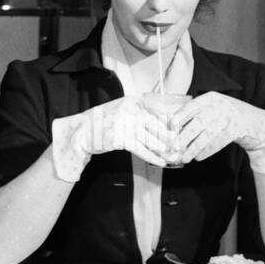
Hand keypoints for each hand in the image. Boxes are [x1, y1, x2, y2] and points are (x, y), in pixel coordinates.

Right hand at [49, 97, 172, 179]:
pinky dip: (153, 157)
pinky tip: (161, 162)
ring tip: (174, 156)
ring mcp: (125, 124)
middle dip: (170, 138)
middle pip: (156, 125)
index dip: (170, 120)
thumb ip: (142, 113)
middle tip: (180, 146)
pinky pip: (141, 149)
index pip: (158, 109)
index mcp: (132, 101)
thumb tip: (167, 122)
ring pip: (151, 139)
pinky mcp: (121, 139)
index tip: (180, 129)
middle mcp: (130, 110)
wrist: (83, 131)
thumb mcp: (124, 110)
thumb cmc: (107, 121)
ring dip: (164, 149)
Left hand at [168, 92, 264, 170]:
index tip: (170, 126)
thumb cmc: (227, 114)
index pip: (191, 106)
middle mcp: (219, 106)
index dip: (179, 116)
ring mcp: (228, 118)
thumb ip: (197, 112)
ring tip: (185, 157)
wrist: (255, 122)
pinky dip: (206, 151)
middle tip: (174, 147)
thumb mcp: (214, 106)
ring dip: (193, 148)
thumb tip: (175, 126)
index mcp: (210, 98)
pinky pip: (216, 143)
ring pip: (206, 136)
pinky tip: (198, 157)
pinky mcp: (234, 131)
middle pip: (197, 124)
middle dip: (184, 137)